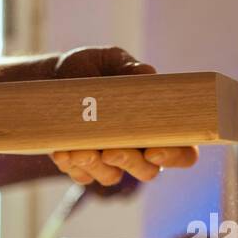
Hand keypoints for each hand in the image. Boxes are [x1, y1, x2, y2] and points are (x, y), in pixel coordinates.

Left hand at [47, 46, 199, 185]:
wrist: (53, 76)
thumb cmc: (92, 67)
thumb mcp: (111, 60)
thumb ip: (131, 68)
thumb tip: (147, 74)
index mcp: (158, 125)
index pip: (183, 151)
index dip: (175, 157)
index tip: (154, 151)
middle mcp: (138, 148)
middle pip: (149, 171)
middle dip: (130, 164)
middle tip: (110, 152)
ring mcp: (110, 160)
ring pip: (112, 177)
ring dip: (96, 167)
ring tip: (78, 150)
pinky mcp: (83, 166)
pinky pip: (83, 176)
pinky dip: (73, 166)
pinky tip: (62, 151)